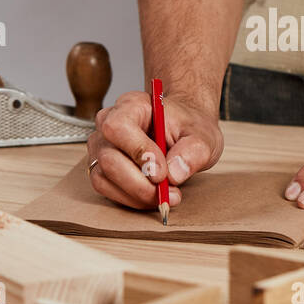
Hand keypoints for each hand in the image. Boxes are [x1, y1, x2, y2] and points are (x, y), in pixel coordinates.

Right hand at [86, 89, 223, 210]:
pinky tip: (153, 196)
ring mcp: (101, 146)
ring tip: (166, 195)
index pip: (118, 127)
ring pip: (103, 177)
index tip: (163, 173)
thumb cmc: (189, 129)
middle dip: (139, 184)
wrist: (184, 133)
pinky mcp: (100, 167)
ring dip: (136, 194)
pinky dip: (130, 199)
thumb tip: (174, 174)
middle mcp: (108, 122)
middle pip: (108, 159)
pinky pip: (106, 189)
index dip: (138, 152)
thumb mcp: (203, 137)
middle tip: (169, 192)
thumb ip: (193, 152)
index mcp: (132, 105)